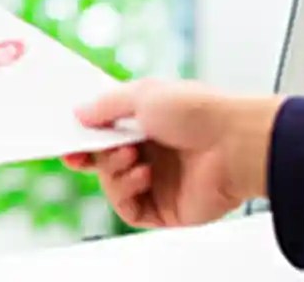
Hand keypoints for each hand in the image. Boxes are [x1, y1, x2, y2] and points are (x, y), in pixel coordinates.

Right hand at [62, 79, 283, 228]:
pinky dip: (126, 194)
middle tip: (88, 149)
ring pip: (112, 186)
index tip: (68, 139)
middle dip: (94, 155)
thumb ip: (106, 105)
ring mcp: (159, 181)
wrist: (236, 143)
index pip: (106, 133)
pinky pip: (129, 210)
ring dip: (112, 171)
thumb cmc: (198, 111)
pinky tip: (143, 176)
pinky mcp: (166, 209)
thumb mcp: (143, 93)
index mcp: (147, 122)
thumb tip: (80, 114)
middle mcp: (152, 151)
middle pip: (104, 161)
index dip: (85, 138)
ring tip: (132, 157)